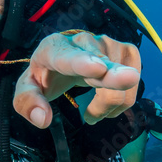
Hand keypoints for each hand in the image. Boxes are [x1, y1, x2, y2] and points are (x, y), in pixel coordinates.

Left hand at [13, 31, 140, 128]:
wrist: (62, 61)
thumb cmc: (45, 75)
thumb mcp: (28, 89)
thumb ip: (28, 103)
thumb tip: (43, 119)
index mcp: (54, 48)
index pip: (67, 56)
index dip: (83, 62)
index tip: (98, 69)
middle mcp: (83, 41)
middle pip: (103, 62)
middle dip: (114, 75)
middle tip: (128, 81)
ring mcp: (108, 44)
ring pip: (119, 81)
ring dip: (108, 105)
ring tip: (91, 113)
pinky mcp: (126, 52)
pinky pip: (133, 84)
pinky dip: (122, 102)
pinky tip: (106, 104)